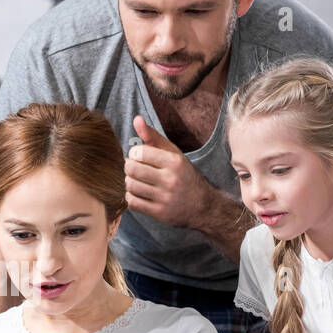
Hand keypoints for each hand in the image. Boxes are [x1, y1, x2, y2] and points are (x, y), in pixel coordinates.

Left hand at [124, 115, 215, 229]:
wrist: (203, 207)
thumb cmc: (184, 176)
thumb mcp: (173, 153)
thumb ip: (153, 137)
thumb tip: (136, 119)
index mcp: (174, 161)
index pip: (139, 153)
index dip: (134, 154)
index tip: (138, 157)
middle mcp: (170, 179)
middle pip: (131, 169)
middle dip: (129, 168)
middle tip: (134, 169)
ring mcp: (165, 198)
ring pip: (130, 186)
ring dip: (129, 183)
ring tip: (137, 181)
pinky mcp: (159, 213)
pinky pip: (132, 202)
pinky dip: (131, 197)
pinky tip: (139, 194)